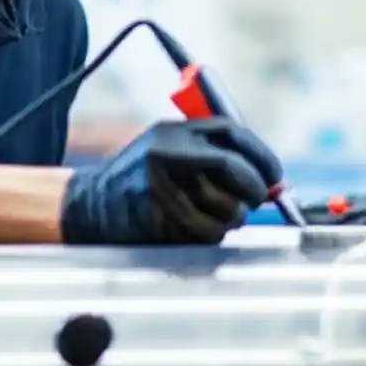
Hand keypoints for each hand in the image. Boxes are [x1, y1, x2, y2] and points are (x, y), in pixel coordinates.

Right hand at [59, 117, 283, 244]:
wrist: (90, 204)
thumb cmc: (142, 178)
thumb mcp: (171, 150)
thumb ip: (214, 156)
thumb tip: (269, 179)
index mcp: (174, 131)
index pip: (231, 133)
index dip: (260, 154)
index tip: (274, 174)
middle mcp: (167, 152)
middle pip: (232, 165)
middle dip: (254, 187)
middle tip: (258, 198)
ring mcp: (160, 186)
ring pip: (225, 205)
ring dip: (233, 217)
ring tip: (222, 216)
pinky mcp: (156, 217)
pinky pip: (206, 232)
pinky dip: (213, 235)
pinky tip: (200, 228)